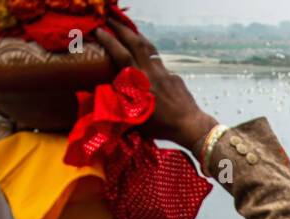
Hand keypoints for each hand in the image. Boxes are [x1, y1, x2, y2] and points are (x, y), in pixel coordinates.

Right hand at [94, 20, 215, 152]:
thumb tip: (109, 92)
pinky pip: (160, 64)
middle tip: (111, 20)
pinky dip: (150, 59)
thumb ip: (123, 102)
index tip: (100, 30)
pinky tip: (148, 63)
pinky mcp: (174, 76)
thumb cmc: (162, 126)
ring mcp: (165, 72)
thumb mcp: (136, 117)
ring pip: (149, 49)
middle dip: (122, 29)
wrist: (190, 125)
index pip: (122, 55)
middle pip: (136, 43)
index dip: (110, 41)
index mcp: (140, 82)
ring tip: (128, 31)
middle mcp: (152, 73)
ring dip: (137, 37)